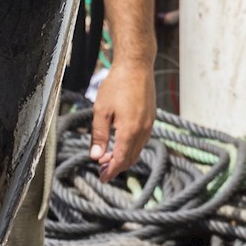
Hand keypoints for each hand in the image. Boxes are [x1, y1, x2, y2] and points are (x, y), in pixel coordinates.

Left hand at [90, 60, 155, 182]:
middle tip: (101, 170)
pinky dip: (130, 147)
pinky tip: (118, 143)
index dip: (110, 171)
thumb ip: (99, 135)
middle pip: (130, 158)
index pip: (120, 159)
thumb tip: (95, 156)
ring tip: (106, 157)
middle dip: (116, 167)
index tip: (101, 178)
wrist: (136, 66)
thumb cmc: (116, 85)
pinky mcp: (151, 119)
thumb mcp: (101, 110)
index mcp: (130, 130)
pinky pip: (142, 141)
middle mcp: (143, 131)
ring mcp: (149, 125)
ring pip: (137, 150)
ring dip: (123, 157)